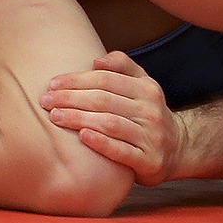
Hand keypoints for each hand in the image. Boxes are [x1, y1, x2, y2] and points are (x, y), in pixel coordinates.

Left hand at [41, 52, 181, 185]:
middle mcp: (151, 111)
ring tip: (55, 117)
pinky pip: (122, 150)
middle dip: (71, 99)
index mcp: (147, 89)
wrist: (178, 149)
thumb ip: (123, 67)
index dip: (76, 80)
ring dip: (79, 119)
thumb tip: (97, 61)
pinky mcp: (149, 161)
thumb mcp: (143, 86)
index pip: (106, 79)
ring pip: (110, 123)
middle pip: (104, 100)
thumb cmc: (148, 114)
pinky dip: (101, 143)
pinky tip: (82, 137)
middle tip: (45, 101)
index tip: (52, 84)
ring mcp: (151, 137)